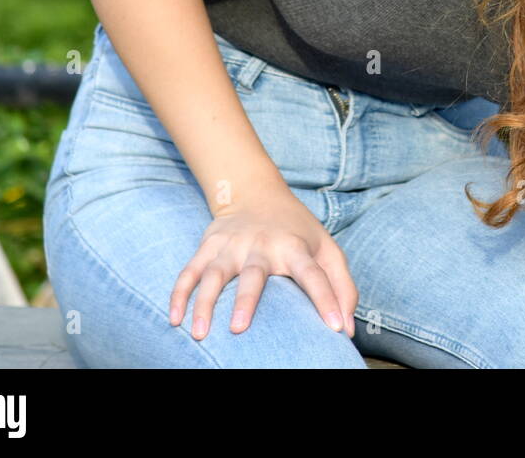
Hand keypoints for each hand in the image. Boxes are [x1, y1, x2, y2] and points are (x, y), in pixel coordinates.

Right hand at [168, 188, 356, 339]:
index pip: (315, 275)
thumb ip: (342, 287)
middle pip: (253, 274)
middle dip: (245, 300)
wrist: (256, 191)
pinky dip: (179, 295)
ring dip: (204, 302)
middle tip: (239, 328)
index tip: (336, 328)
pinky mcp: (209, 246)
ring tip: (199, 333)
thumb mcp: (327, 249)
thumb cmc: (297, 231)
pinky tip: (175, 320)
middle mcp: (262, 245)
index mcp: (296, 247)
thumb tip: (348, 329)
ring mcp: (232, 245)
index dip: (327, 300)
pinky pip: (189, 272)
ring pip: (213, 274)